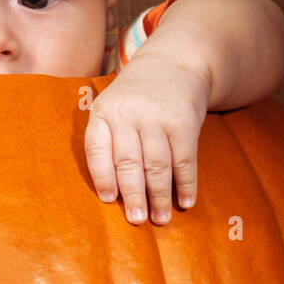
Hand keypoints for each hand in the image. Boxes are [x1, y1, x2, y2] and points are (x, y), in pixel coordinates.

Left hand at [83, 53, 209, 223]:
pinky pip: (184, 159)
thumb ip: (107, 142)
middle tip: (136, 220)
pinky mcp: (184, 122)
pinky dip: (186, 184)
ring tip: (161, 219)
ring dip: (160, 196)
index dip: (103, 177)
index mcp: (104, 112)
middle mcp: (128, 113)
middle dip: (133, 195)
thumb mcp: (112, 108)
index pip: (97, 149)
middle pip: (129, 163)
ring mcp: (157, 117)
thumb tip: (112, 194)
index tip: (108, 200)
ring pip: (157, 165)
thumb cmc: (135, 99)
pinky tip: (186, 201)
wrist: (173, 63)